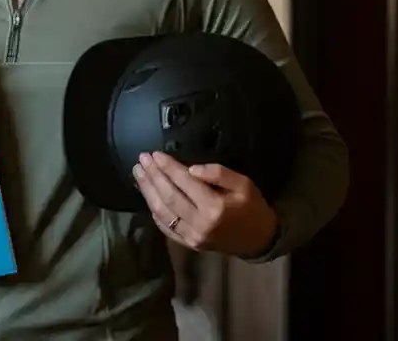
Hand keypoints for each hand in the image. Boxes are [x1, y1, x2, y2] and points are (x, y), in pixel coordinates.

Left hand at [133, 151, 277, 257]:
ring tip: (139, 173)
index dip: (168, 167)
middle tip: (142, 159)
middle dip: (153, 176)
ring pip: (162, 212)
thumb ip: (218, 173)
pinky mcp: (189, 244)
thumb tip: (190, 169)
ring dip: (148, 191)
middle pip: (168, 196)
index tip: (155, 154)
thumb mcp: (244, 184)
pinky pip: (166, 227)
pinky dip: (154, 211)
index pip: (184, 182)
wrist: (259, 239)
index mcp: (214, 207)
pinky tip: (148, 196)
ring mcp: (192, 236)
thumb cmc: (252, 207)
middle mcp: (200, 223)